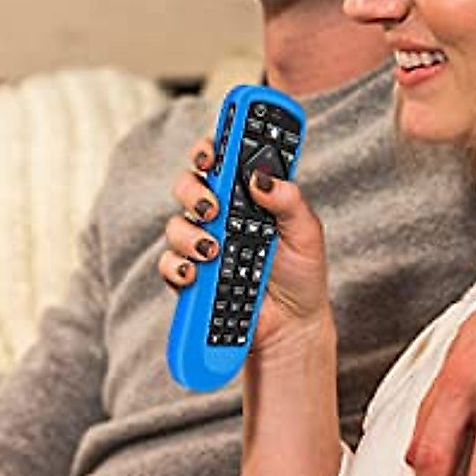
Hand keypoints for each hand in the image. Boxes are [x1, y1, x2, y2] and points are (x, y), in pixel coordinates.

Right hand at [159, 137, 330, 347]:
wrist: (292, 327)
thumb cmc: (302, 275)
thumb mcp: (306, 234)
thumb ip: (289, 201)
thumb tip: (261, 177)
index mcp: (247, 197)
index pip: (221, 160)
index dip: (209, 148)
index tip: (209, 153)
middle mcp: (221, 216)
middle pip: (188, 186)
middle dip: (194, 191)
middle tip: (213, 208)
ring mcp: (203, 245)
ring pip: (175, 225)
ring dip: (189, 234)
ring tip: (213, 251)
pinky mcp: (192, 277)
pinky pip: (169, 264)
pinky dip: (177, 267)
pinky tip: (195, 274)